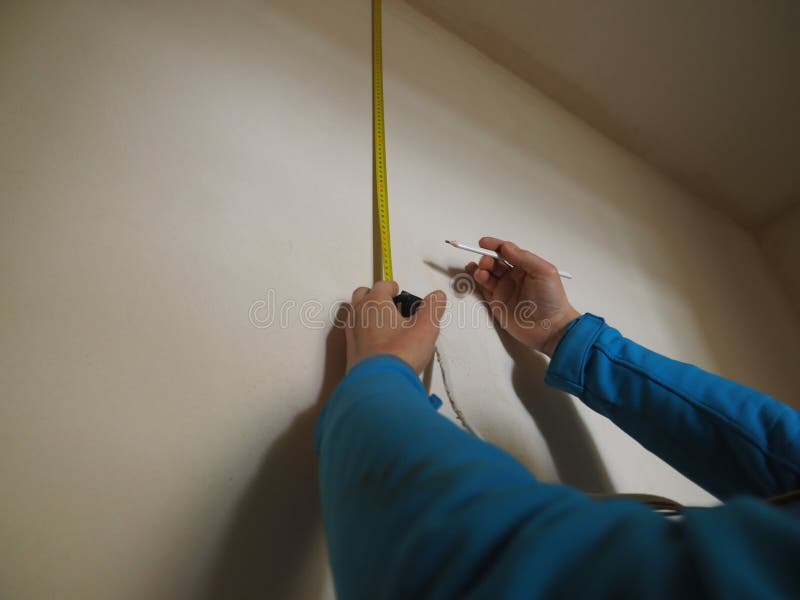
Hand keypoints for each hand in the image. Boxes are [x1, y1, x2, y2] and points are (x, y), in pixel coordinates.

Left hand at [344, 281, 446, 372]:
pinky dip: (365, 332)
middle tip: (394, 308)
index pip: (382, 285)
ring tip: (388, 327)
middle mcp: (358, 314)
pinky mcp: (350, 351)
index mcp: (374, 302)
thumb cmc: (399, 353)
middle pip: (363, 295)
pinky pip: (356, 333)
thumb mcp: (426, 327)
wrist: (379, 384)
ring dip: (370, 314)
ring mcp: (351, 332)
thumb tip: (437, 296)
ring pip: (357, 314)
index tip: (403, 295)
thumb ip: (433, 308)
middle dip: (377, 297)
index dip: (394, 288)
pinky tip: (381, 344)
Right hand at [465, 237, 579, 356]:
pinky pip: (483, 287)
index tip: (483, 242)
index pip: (507, 252)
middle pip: (495, 262)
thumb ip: (524, 258)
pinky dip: (475, 279)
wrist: (550, 328)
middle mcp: (513, 276)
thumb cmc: (551, 299)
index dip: (495, 246)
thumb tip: (505, 247)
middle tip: (486, 262)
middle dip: (487, 258)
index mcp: (526, 267)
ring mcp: (504, 289)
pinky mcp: (496, 302)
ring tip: (481, 271)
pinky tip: (473, 273)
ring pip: (487, 273)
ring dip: (480, 268)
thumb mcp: (544, 272)